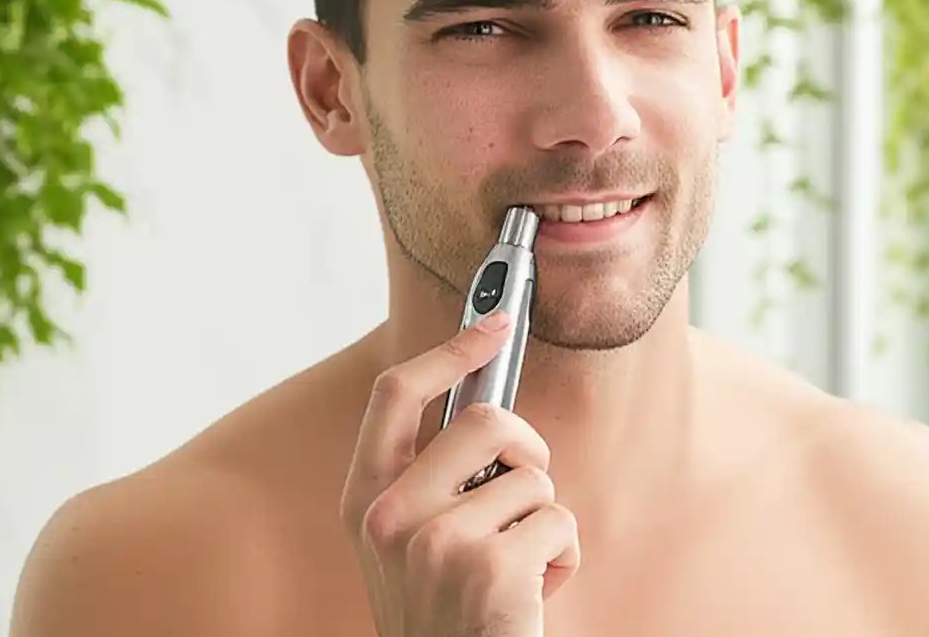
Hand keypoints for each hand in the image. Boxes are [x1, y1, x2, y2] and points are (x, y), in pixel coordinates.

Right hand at [339, 311, 581, 636]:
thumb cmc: (445, 614)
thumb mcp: (411, 543)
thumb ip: (430, 481)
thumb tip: (490, 411)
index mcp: (365, 500)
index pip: (395, 394)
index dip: (450, 348)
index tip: (494, 321)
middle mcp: (389, 515)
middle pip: (483, 418)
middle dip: (526, 444)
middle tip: (526, 479)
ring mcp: (436, 541)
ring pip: (531, 476)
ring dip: (543, 517)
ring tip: (519, 563)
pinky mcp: (488, 568)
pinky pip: (558, 520)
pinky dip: (563, 554)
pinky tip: (534, 593)